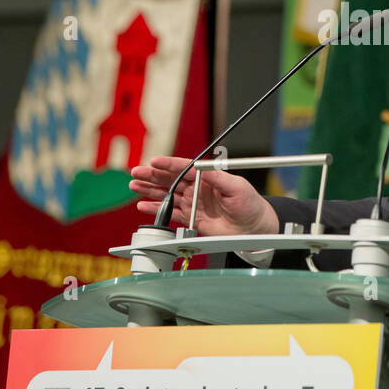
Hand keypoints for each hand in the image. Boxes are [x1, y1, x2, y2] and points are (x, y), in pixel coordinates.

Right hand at [129, 156, 278, 235]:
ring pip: (167, 195)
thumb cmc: (250, 204)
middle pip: (170, 180)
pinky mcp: (192, 219)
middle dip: (152, 175)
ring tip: (134, 186)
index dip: (168, 164)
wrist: (254, 228)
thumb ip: (218, 178)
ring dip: (150, 190)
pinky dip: (156, 209)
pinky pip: (171, 213)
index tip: (154, 161)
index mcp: (207, 178)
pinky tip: (143, 206)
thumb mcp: (237, 187)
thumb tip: (203, 167)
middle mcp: (198, 189)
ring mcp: (193, 204)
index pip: (184, 168)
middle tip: (136, 172)